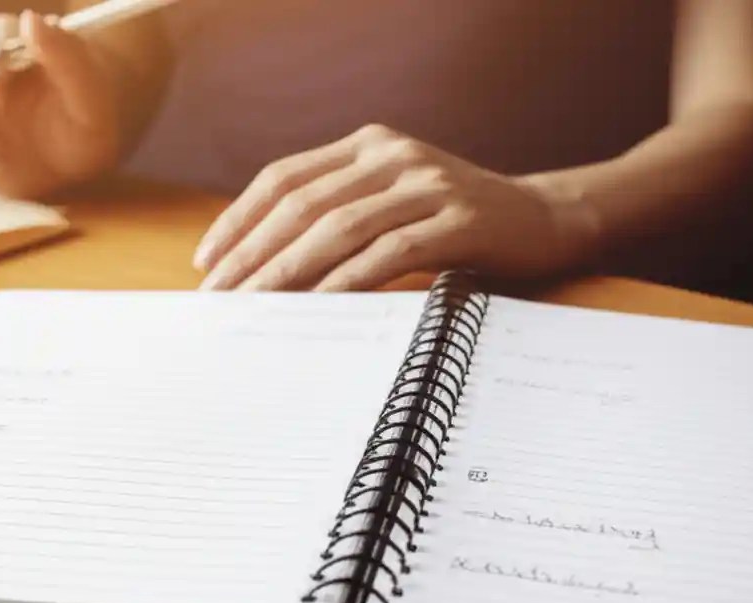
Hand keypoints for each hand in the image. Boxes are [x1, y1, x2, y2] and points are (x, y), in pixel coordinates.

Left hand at [193, 124, 592, 290]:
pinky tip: (317, 307)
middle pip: (303, 204)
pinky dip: (347, 281)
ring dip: (288, 271)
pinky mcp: (459, 219)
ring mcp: (428, 184)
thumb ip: (341, 215)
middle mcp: (393, 155)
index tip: (207, 262)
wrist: (545, 218)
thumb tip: (264, 267)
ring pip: (339, 228)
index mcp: (368, 144)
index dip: (239, 219)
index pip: (284, 178)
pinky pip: (389, 252)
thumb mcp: (393, 201)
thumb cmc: (456, 221)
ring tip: (255, 307)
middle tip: (219, 296)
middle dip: (252, 254)